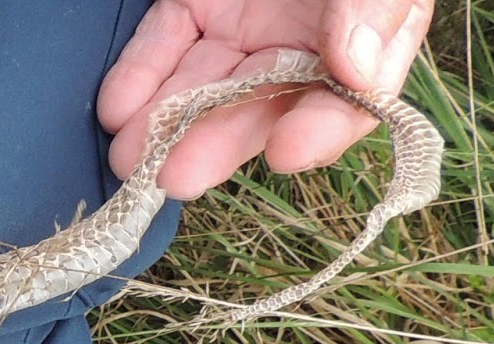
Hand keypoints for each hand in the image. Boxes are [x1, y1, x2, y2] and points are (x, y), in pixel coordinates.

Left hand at [99, 0, 432, 198]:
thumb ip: (376, 7)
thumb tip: (359, 73)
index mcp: (365, 35)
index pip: (349, 100)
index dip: (321, 130)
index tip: (287, 153)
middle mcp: (303, 40)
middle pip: (262, 103)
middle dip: (217, 142)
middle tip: (175, 176)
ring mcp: (245, 24)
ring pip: (204, 85)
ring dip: (164, 124)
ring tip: (129, 155)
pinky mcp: (194, 2)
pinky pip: (164, 42)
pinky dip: (139, 74)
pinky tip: (117, 107)